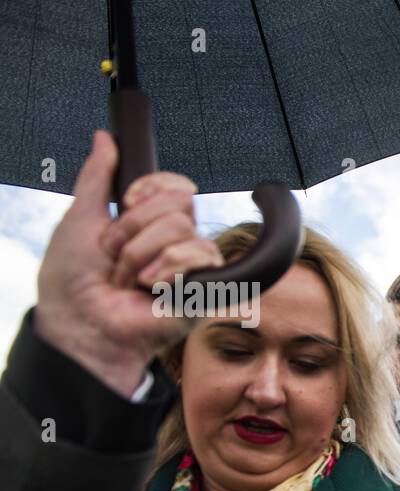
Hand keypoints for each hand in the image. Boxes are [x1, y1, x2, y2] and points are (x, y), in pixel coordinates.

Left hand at [33, 130, 223, 396]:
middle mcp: (175, 242)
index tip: (122, 208)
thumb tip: (104, 137)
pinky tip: (151, 290)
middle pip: (179, 203)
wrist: (81, 322)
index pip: (176, 184)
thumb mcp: (79, 216)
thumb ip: (95, 175)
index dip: (148, 190)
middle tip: (117, 255)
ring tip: (130, 279)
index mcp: (150, 223)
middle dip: (136, 227)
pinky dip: (166, 270)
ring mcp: (191, 267)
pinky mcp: (205, 290)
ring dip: (142, 253)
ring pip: (183, 229)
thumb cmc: (73, 280)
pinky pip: (200, 256)